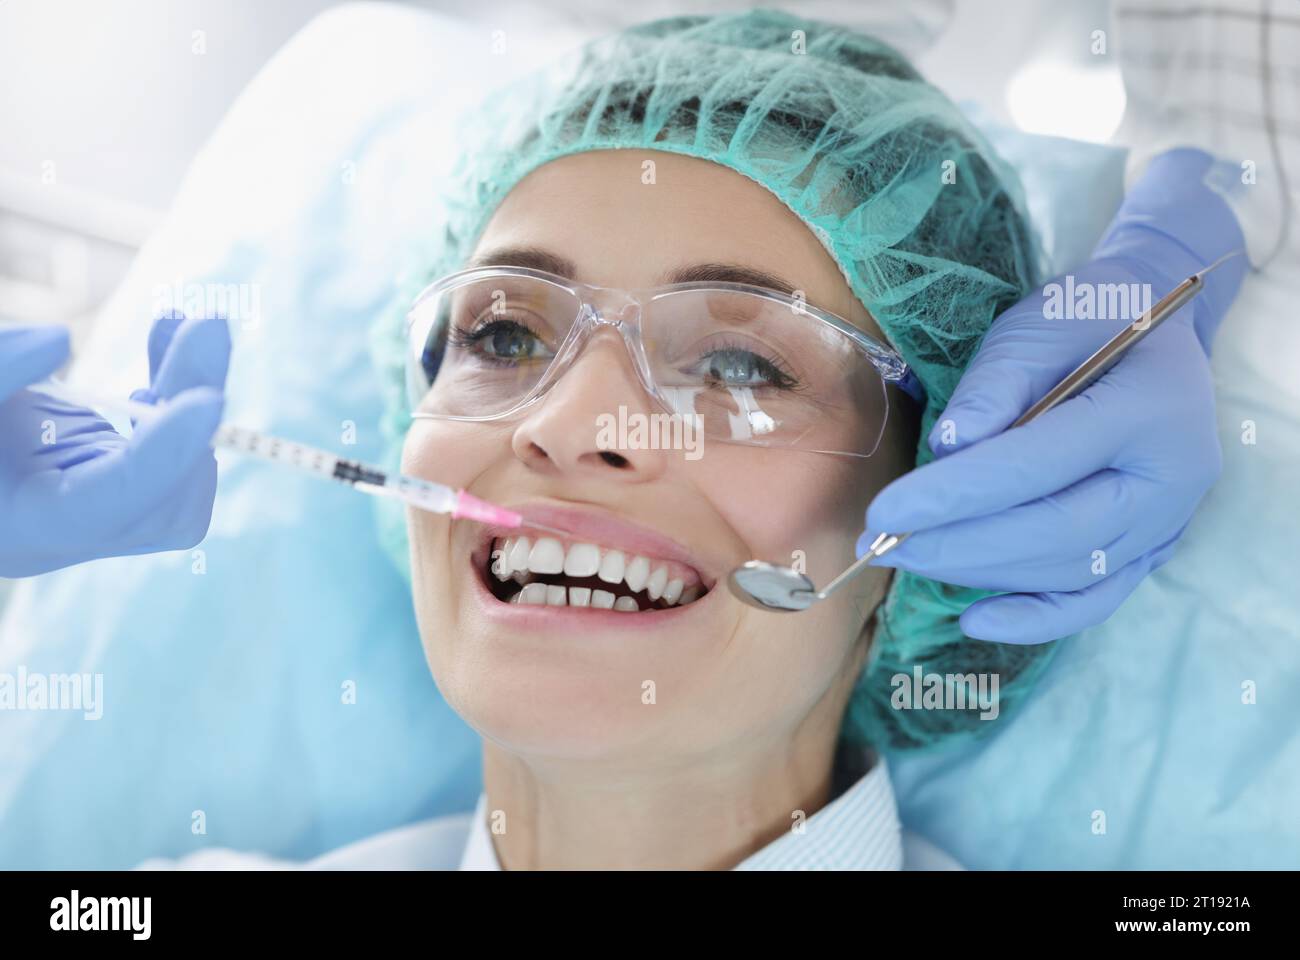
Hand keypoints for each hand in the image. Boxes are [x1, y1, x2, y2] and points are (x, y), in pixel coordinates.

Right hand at [0, 313, 229, 577]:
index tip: (209, 397)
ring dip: (194, 395)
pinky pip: (172, 446)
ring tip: (188, 327)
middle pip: (169, 491)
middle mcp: (72, 532)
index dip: (167, 452)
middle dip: (193, 409)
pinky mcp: (108, 474)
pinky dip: (179, 391)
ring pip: (185, 474)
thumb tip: (60, 341)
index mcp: (30, 526)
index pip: (118, 500)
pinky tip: (167, 335)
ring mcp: (96, 508)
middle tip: (205, 327)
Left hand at [858, 151, 1247, 643]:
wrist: (1158, 327)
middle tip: (887, 545)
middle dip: (960, 545)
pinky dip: (1036, 618)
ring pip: (1069, 571)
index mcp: (1144, 410)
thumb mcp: (1036, 328)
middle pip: (1055, 532)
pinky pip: (1096, 598)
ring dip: (983, 573)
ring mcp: (1168, 520)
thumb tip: (947, 450)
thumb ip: (993, 387)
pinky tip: (975, 620)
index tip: (885, 513)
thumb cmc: (1086, 320)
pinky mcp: (1154, 547)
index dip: (954, 496)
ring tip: (912, 559)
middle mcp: (1169, 477)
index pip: (1034, 467)